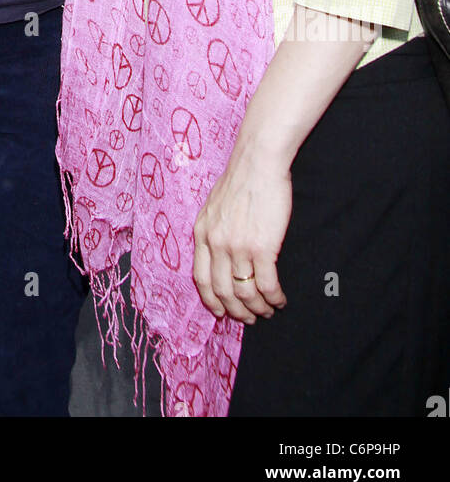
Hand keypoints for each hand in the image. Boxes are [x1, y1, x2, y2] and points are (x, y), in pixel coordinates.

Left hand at [192, 147, 290, 325]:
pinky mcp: (262, 247)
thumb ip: (213, 228)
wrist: (258, 162)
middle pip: (222, 291)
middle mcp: (216, 243)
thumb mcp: (214, 205)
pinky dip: (274, 297)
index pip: (201, 278)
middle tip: (249, 319)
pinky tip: (280, 300)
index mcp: (202, 233)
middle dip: (236, 311)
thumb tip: (219, 250)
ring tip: (267, 311)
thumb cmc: (241, 179)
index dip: (211, 300)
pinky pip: (266, 284)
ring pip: (245, 292)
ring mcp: (238, 247)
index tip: (221, 312)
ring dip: (257, 308)